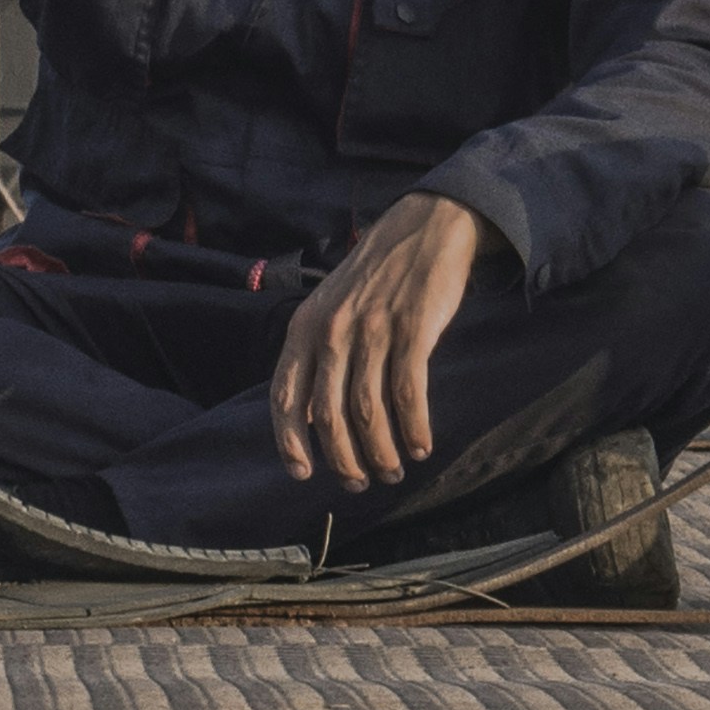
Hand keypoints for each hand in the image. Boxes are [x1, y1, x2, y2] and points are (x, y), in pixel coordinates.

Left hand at [270, 195, 488, 490]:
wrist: (424, 227)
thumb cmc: (376, 277)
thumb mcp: (330, 308)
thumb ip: (317, 356)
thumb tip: (310, 418)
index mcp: (305, 328)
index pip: (285, 395)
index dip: (290, 440)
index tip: (302, 473)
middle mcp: (333, 331)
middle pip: (329, 415)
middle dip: (343, 459)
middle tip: (359, 482)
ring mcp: (372, 330)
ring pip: (369, 412)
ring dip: (381, 453)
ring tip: (393, 472)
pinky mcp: (413, 329)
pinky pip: (409, 394)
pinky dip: (414, 428)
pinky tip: (420, 447)